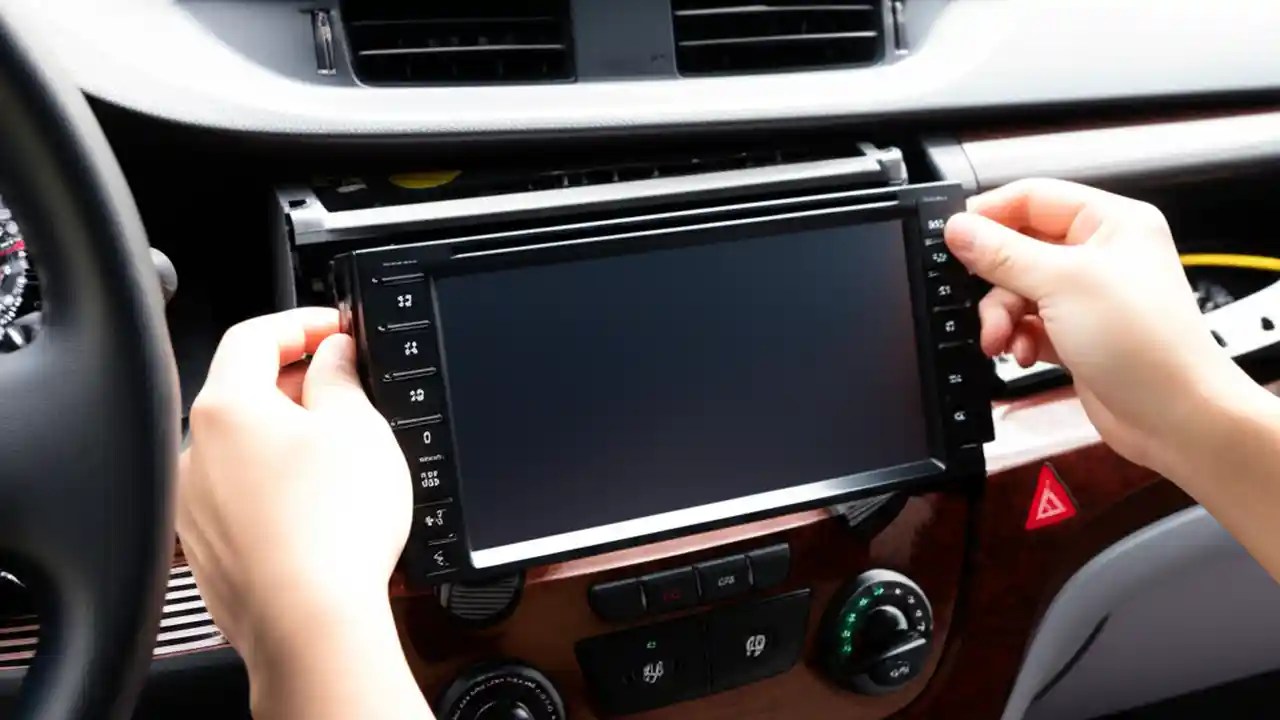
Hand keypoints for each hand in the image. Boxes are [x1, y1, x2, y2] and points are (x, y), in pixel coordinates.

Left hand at [177, 308, 411, 676]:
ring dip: (288, 435)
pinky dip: (276, 482)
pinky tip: (320, 504)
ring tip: (344, 456)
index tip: (338, 329)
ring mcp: (196, 501)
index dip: (304, 322)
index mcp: (227, 407)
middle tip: (352, 389)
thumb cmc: (333, 530)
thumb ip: (341, 375)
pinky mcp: (208, 543)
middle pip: (246, 389)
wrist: (310, 622)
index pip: (256, 334)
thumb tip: (334, 354)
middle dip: (300, 380)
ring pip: (245, 444)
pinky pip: (242, 492)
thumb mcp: (360, 428)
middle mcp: (197, 451)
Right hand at [944, 178, 1250, 473]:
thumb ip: (1002, 254)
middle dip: (993, 281)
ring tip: (1000, 339)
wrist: (1173, 416)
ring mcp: (1086, 296)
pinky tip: (1020, 353)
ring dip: (1001, 316)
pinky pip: (1027, 323)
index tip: (954, 238)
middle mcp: (1099, 254)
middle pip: (1018, 248)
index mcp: (1110, 222)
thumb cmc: (1148, 345)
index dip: (990, 215)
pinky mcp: (1075, 333)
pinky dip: (1016, 338)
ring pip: (1017, 290)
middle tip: (976, 297)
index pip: (1033, 198)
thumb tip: (958, 228)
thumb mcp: (1063, 284)